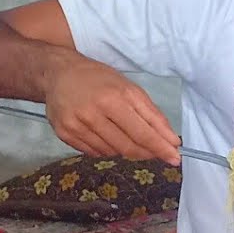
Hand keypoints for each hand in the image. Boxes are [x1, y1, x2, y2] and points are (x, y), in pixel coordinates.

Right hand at [44, 57, 180, 164]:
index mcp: (112, 99)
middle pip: (127, 147)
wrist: (58, 74)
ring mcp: (75, 126)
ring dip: (126, 150)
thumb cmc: (100, 80)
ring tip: (124, 133)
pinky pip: (94, 153)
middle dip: (146, 152)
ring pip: (112, 152)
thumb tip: (171, 142)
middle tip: (155, 152)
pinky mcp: (63, 134)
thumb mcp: (131, 90)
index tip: (174, 158)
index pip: (142, 133)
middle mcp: (92, 114)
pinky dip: (107, 149)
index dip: (160, 148)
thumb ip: (153, 116)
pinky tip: (106, 135)